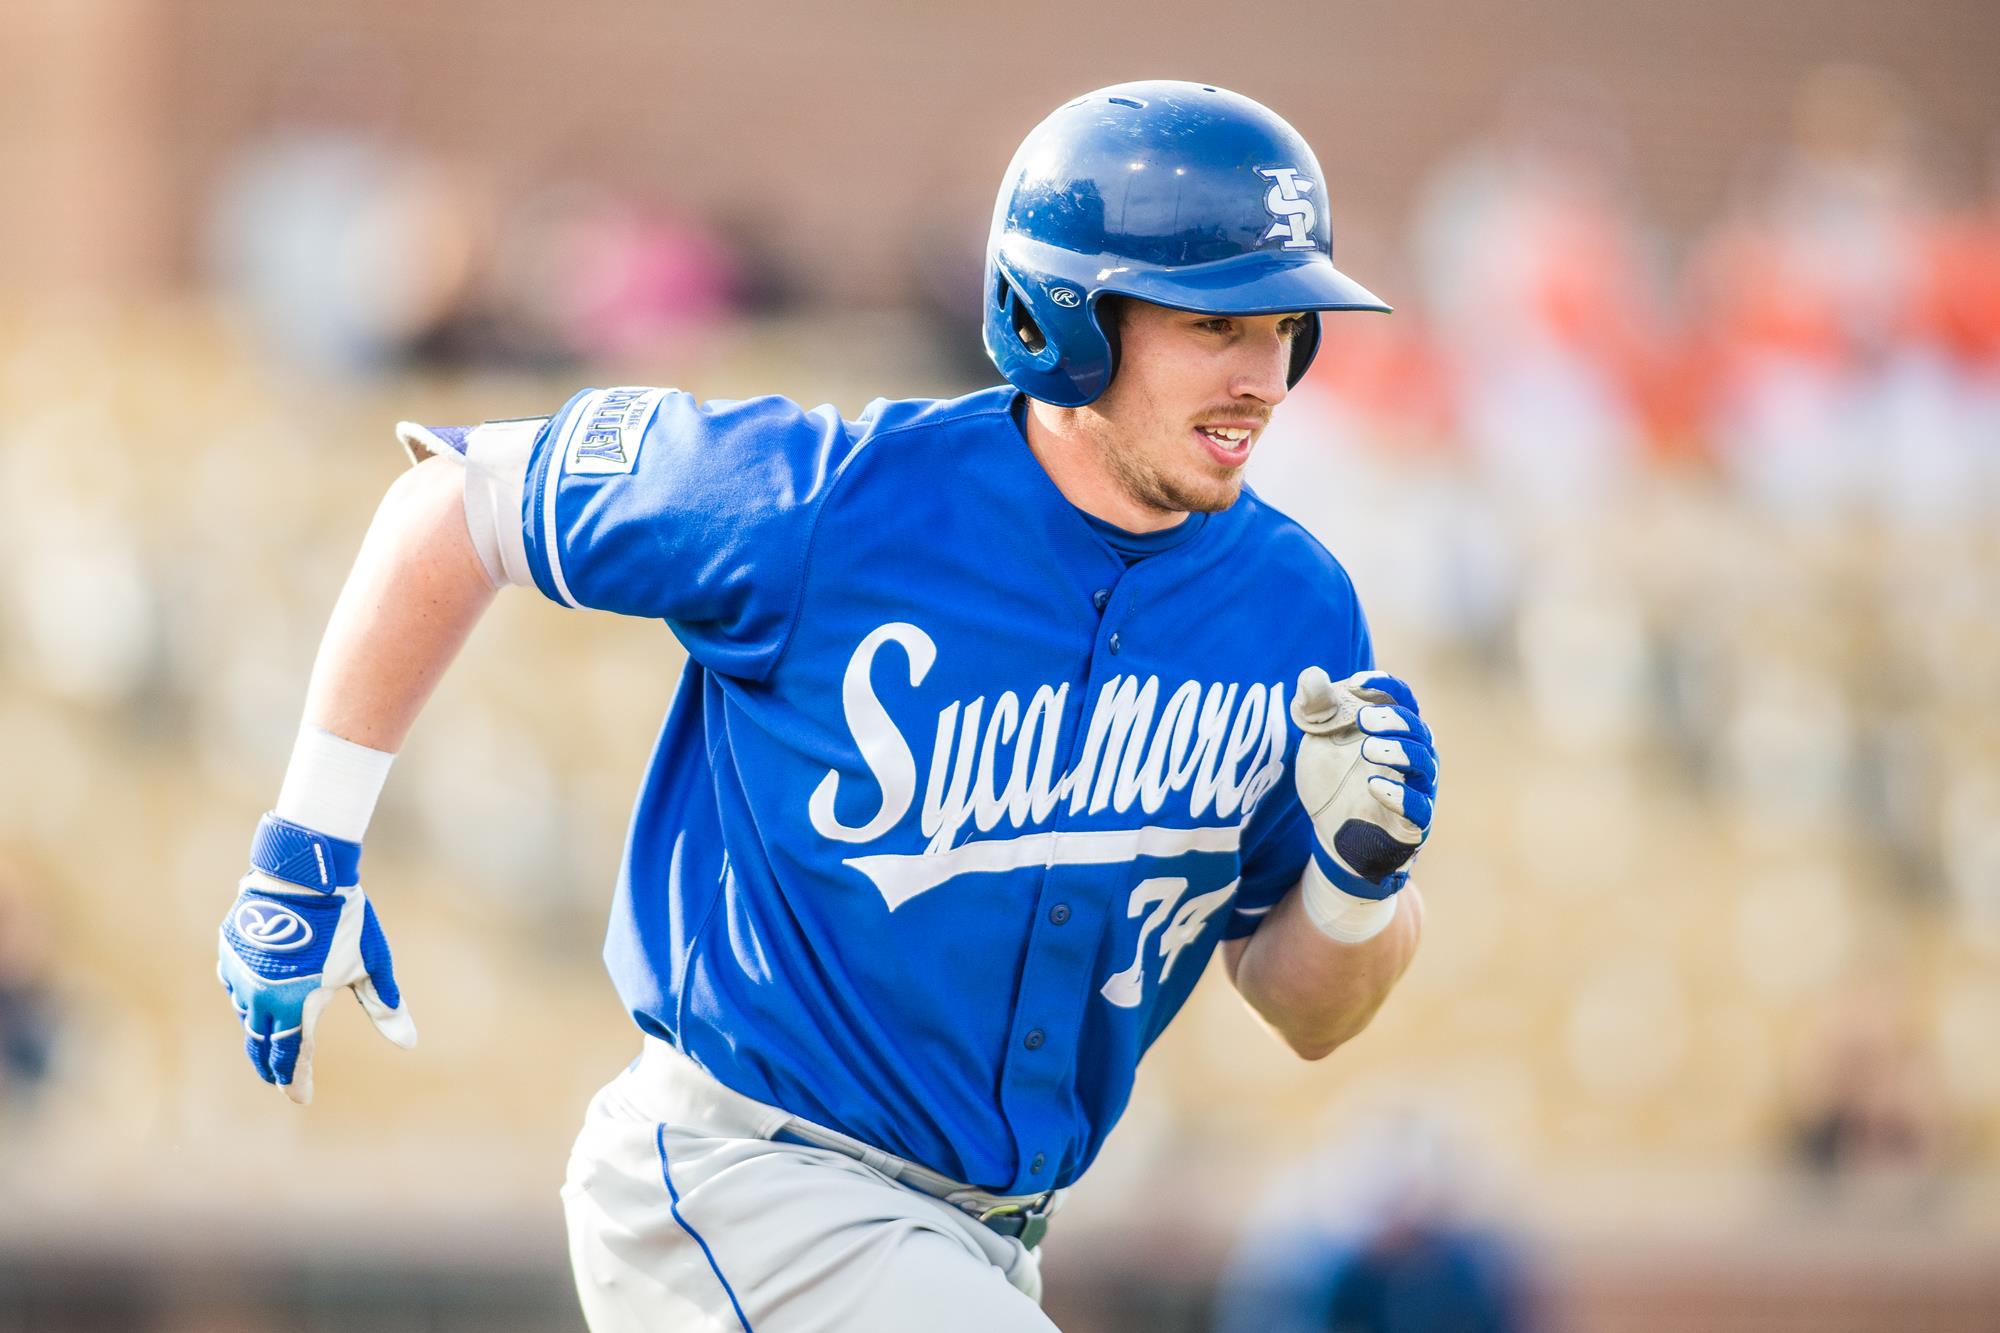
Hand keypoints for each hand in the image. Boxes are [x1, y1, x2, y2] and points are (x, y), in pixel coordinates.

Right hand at [216, 814, 415, 1103]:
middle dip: (272, 1064)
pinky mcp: (229, 953)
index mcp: (295, 1006)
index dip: (295, 1080)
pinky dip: (246, 998)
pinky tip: (253, 1001)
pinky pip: (235, 987)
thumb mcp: (370, 964)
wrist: (302, 873)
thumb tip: (410, 1043)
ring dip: (260, 1031)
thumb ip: (385, 1006)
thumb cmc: (344, 919)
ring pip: (247, 1014)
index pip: (293, 1056)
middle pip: (262, 1043)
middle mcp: (261, 998)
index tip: (300, 1099)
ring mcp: (240, 975)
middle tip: (279, 1079)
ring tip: (271, 1040)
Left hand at [1289, 668, 1437, 899]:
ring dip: (1400, 751)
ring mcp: (1416, 789)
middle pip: (1419, 729)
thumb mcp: (1316, 739)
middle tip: (1363, 719)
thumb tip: (1311, 675)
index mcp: (1394, 730)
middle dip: (1394, 719)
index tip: (1357, 682)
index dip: (1386, 686)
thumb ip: (1314, 707)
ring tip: (1368, 748)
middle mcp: (1412, 756)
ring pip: (1425, 764)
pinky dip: (1400, 796)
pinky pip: (1419, 808)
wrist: (1328, 831)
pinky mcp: (1412, 823)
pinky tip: (1373, 785)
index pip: (1404, 699)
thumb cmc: (1332, 778)